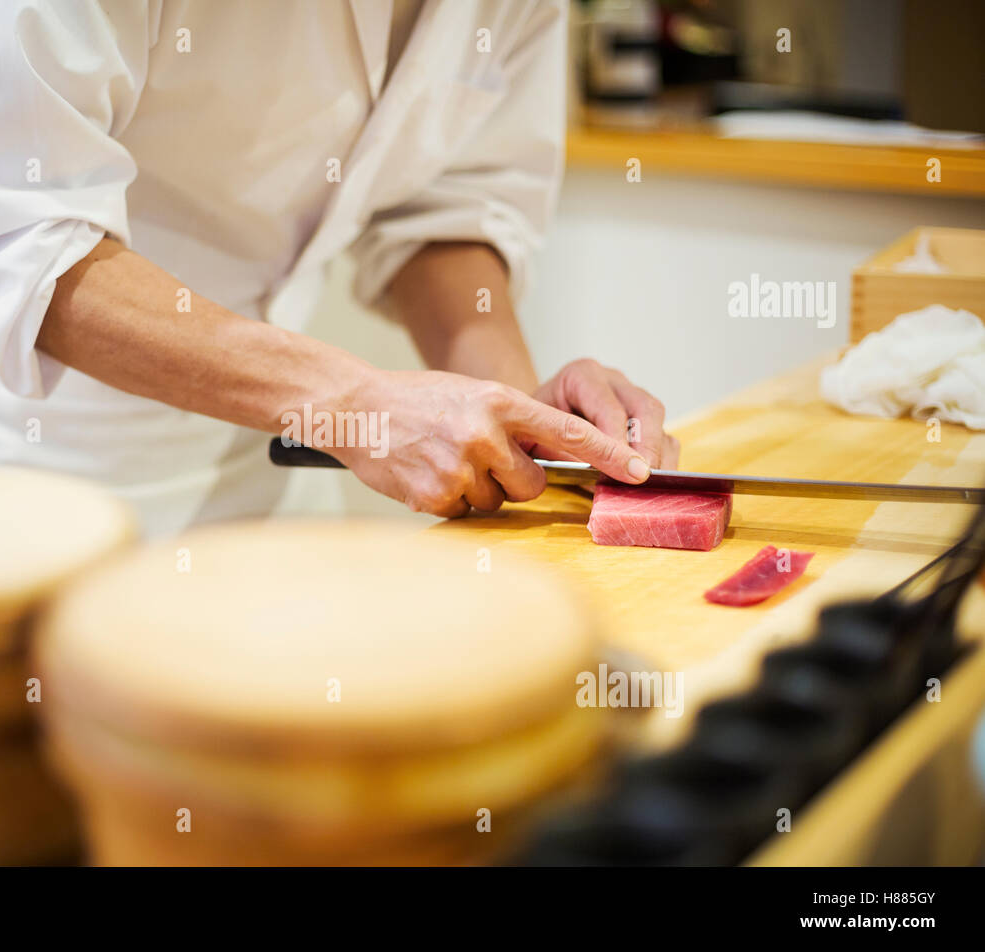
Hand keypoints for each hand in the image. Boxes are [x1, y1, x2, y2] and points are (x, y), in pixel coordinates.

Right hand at [329, 369, 651, 517]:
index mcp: (499, 401)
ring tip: (442, 460)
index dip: (608, 453)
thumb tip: (553, 459)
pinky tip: (425, 474)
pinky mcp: (435, 496)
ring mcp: (458, 466)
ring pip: (497, 501)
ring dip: (478, 490)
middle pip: (532, 483)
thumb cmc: (417, 401)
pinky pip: (464, 512)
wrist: (356, 408)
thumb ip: (512, 422)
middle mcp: (483, 433)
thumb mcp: (472, 395)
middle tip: (480, 459)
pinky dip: (449, 500)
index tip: (639, 471)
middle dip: (514, 480)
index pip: (568, 431)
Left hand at [533, 359, 678, 468]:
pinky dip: (663, 459)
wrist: (525, 421)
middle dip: (647, 446)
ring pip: (658, 420)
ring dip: (659, 453)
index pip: (608, 408)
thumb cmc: (527, 428)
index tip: (623, 470)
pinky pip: (663, 434)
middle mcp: (611, 380)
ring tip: (653, 483)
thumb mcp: (535, 437)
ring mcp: (630, 395)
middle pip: (644, 407)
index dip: (617, 442)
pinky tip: (654, 482)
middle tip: (643, 477)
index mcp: (581, 376)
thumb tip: (597, 471)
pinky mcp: (642, 418)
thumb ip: (563, 450)